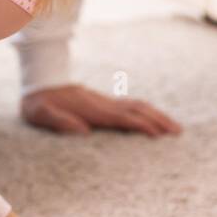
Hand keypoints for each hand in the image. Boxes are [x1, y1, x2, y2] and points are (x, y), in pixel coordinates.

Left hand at [22, 84, 180, 136]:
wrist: (39, 82)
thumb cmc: (38, 102)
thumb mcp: (41, 113)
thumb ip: (59, 121)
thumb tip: (82, 133)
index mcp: (92, 110)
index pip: (121, 118)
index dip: (140, 125)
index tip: (157, 135)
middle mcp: (103, 105)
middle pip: (137, 111)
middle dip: (159, 121)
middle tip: (178, 133)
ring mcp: (106, 102)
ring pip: (138, 106)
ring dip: (158, 116)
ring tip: (175, 128)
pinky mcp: (104, 103)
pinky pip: (131, 106)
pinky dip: (147, 112)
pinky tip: (154, 120)